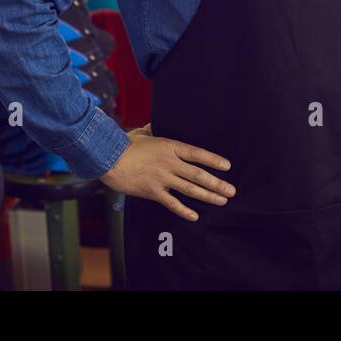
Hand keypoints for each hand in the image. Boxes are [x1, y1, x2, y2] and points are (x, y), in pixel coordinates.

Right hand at [102, 129, 233, 221]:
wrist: (108, 159)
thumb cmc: (123, 145)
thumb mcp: (141, 133)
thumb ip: (152, 130)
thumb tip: (154, 125)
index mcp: (170, 147)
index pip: (197, 154)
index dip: (214, 160)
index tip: (227, 166)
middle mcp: (170, 163)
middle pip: (198, 174)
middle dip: (217, 183)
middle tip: (231, 190)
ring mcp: (162, 178)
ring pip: (190, 189)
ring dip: (208, 195)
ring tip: (222, 200)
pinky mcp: (153, 192)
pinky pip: (172, 203)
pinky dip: (184, 210)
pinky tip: (195, 216)